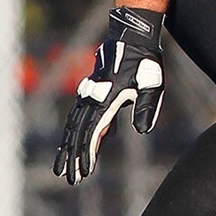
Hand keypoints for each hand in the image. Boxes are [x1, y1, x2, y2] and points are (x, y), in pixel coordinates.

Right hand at [54, 8, 164, 184]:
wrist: (131, 38)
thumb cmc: (144, 62)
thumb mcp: (151, 84)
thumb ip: (145, 107)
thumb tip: (142, 130)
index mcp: (106, 99)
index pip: (93, 132)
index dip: (88, 153)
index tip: (84, 171)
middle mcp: (92, 98)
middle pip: (77, 133)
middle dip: (73, 157)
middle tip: (70, 178)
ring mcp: (89, 94)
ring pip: (74, 125)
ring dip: (68, 147)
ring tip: (63, 167)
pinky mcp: (91, 92)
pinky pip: (79, 116)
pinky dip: (75, 132)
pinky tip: (80, 145)